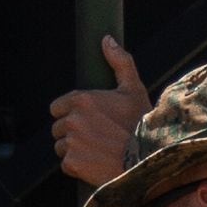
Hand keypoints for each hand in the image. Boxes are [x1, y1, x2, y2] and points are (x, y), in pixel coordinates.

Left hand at [47, 37, 153, 186]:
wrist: (148, 158)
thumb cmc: (142, 122)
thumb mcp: (133, 89)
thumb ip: (119, 62)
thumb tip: (107, 39)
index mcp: (81, 99)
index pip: (57, 108)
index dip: (71, 114)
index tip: (88, 120)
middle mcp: (72, 120)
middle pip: (59, 128)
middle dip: (73, 132)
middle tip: (96, 137)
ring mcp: (71, 143)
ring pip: (61, 147)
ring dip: (75, 149)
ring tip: (98, 150)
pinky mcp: (72, 163)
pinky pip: (67, 165)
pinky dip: (78, 166)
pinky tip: (96, 163)